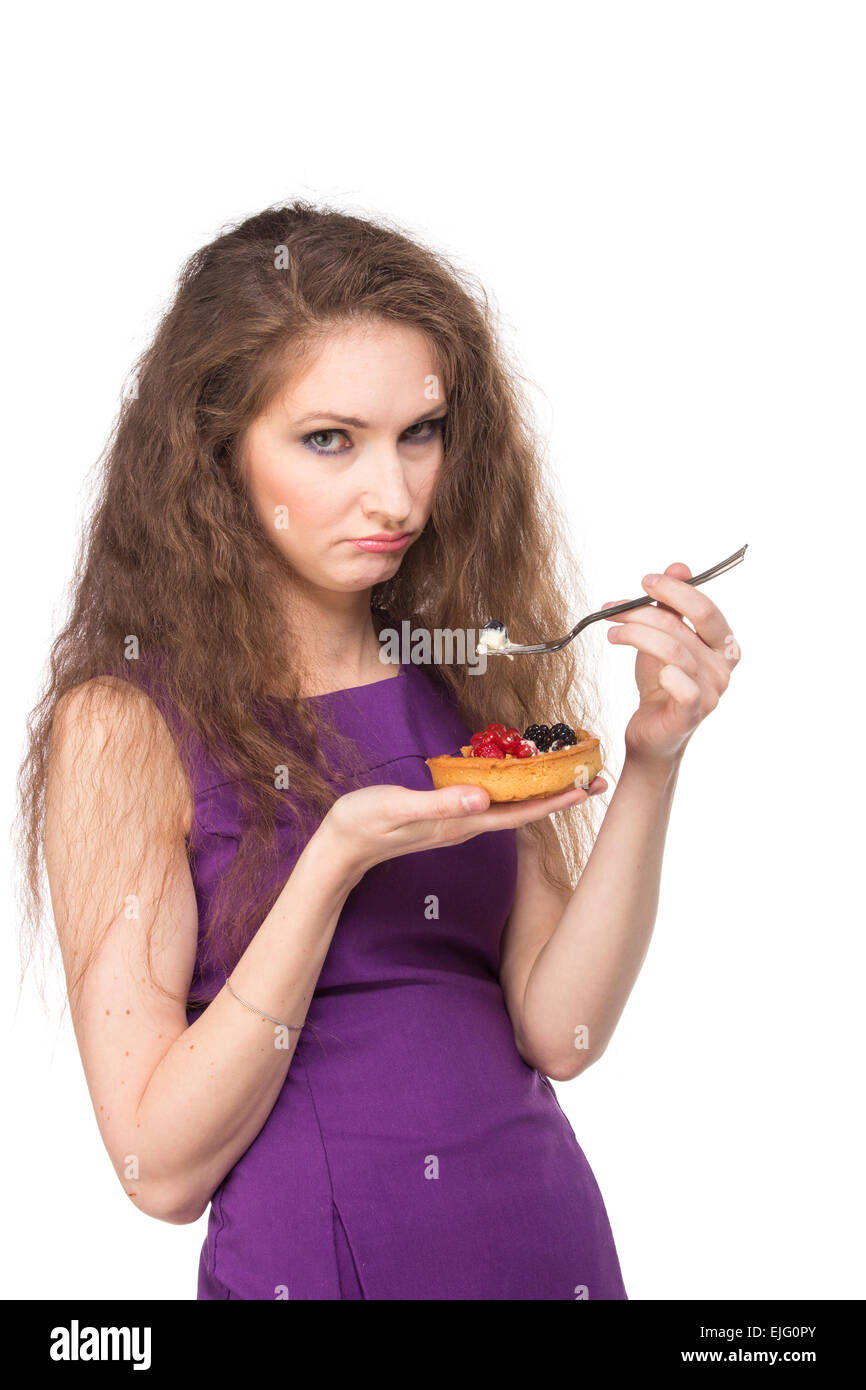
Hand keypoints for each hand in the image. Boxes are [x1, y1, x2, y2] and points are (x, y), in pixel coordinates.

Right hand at [319, 775, 607, 877]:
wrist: (341, 845)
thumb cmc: (365, 823)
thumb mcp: (400, 809)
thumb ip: (441, 804)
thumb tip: (483, 799)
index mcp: (462, 824)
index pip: (520, 815)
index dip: (554, 802)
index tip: (587, 788)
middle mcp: (467, 825)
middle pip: (524, 812)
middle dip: (560, 795)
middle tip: (596, 778)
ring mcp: (458, 823)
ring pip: (511, 808)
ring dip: (541, 792)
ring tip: (569, 775)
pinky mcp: (448, 816)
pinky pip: (492, 802)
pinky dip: (514, 789)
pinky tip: (520, 779)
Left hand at [602, 561, 740, 767]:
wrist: (653, 732)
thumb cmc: (660, 683)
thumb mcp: (665, 638)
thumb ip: (674, 606)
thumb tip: (679, 566)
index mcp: (723, 645)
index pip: (705, 609)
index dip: (676, 590)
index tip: (646, 581)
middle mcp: (723, 667)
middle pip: (682, 626)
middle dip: (644, 611)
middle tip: (614, 608)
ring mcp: (711, 692)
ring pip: (672, 650)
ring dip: (635, 635)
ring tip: (612, 633)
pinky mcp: (692, 713)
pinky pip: (684, 687)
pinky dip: (666, 673)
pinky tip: (651, 670)